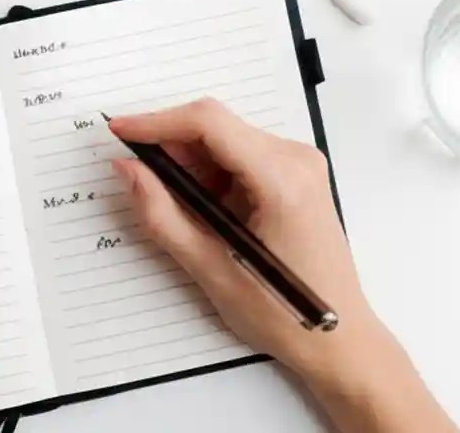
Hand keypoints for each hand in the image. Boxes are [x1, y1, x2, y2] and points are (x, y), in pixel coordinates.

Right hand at [110, 99, 456, 432]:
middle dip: (171, 146)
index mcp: (282, 179)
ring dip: (192, 165)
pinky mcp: (297, 176)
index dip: (157, 122)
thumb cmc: (286, 314)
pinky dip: (213, 175)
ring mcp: (300, 165)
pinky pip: (242, 156)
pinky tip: (208, 213)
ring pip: (226, 140)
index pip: (209, 123)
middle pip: (216, 126)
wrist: (338, 338)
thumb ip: (161, 213)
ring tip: (183, 213)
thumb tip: (129, 170)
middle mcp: (297, 160)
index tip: (120, 131)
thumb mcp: (209, 267)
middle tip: (138, 177)